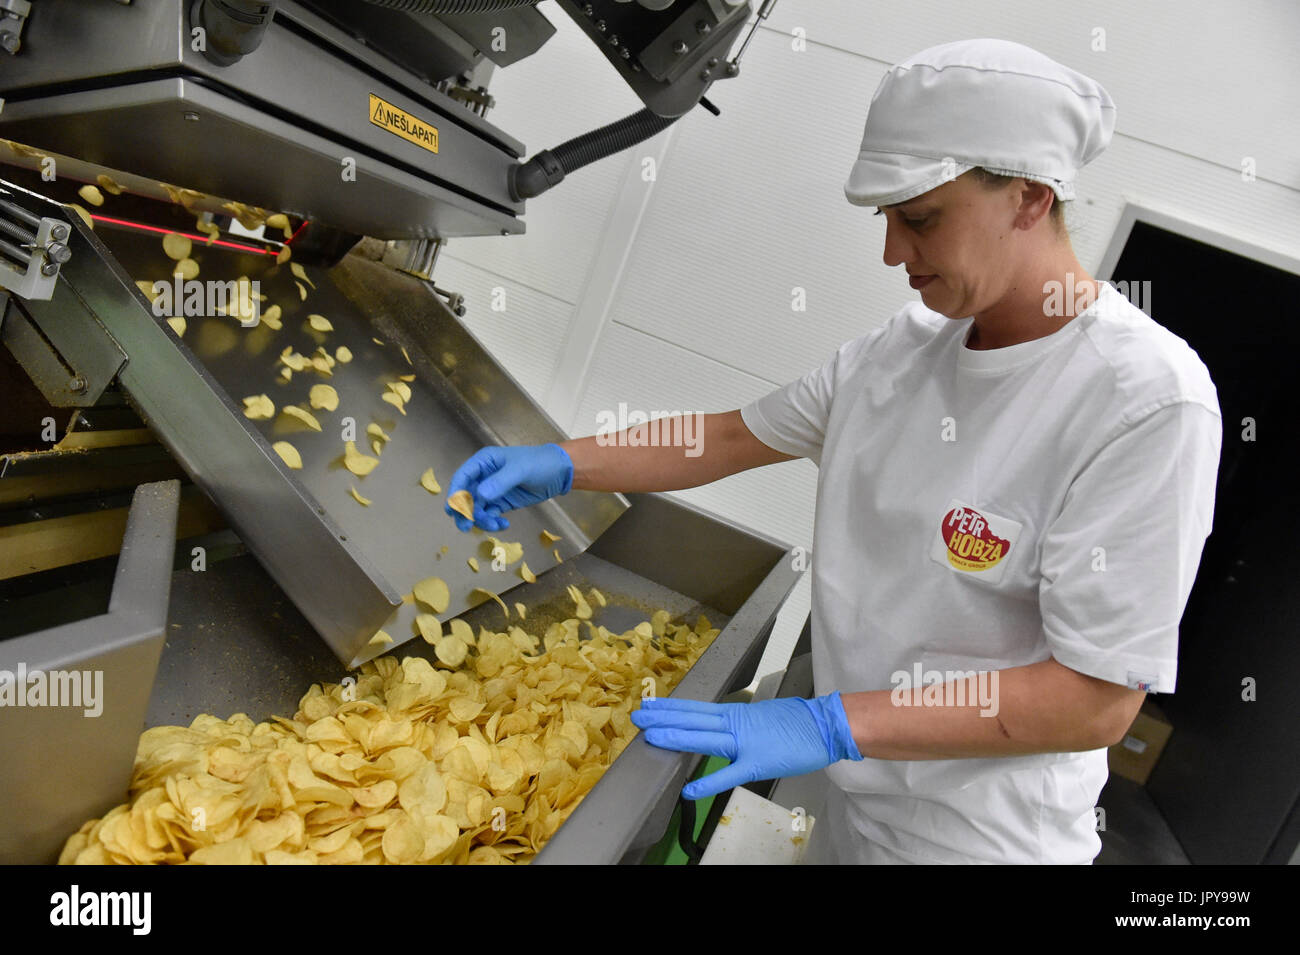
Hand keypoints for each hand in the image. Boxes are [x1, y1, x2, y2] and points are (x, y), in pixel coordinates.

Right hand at [444, 443, 572, 531]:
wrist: (559, 472)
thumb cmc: (539, 463)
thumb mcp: (520, 469)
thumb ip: (500, 481)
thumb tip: (481, 495)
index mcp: (484, 462)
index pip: (463, 477)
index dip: (456, 493)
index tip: (455, 509)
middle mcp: (484, 477)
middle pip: (465, 496)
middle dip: (464, 512)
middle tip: (466, 527)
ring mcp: (492, 491)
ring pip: (476, 509)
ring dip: (481, 520)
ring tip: (495, 525)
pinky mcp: (501, 503)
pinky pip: (489, 515)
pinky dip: (492, 522)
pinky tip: (503, 524)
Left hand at [630, 693, 862, 799]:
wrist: (824, 726)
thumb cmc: (797, 722)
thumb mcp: (761, 714)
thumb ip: (738, 721)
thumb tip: (722, 724)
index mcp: (736, 713)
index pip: (696, 709)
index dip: (672, 708)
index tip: (651, 705)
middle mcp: (735, 724)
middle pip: (693, 719)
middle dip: (664, 718)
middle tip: (639, 716)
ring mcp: (744, 743)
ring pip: (704, 738)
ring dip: (677, 737)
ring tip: (653, 737)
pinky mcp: (756, 763)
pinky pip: (727, 774)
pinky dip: (707, 783)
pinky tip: (689, 790)